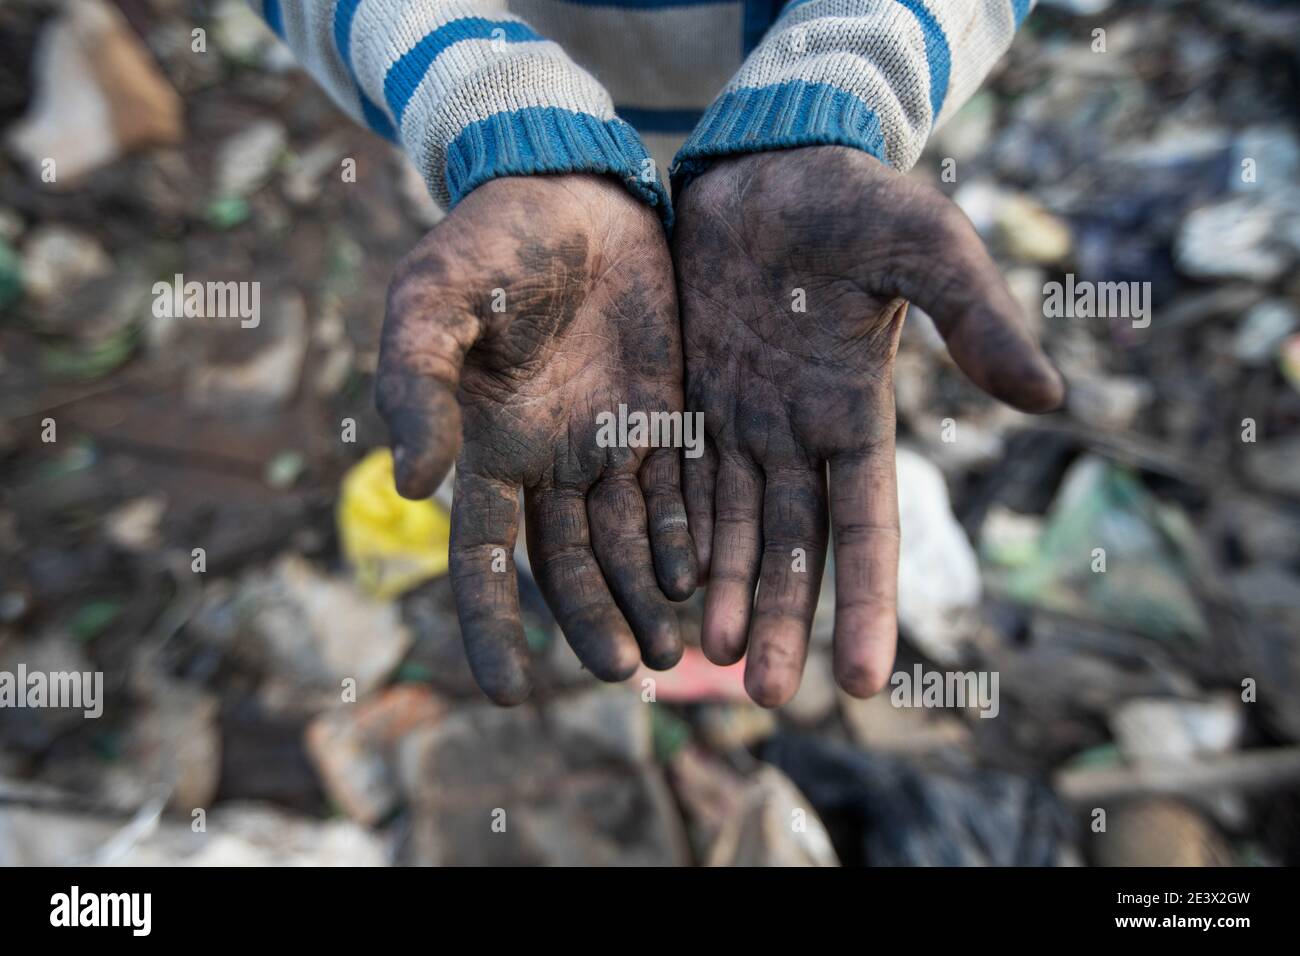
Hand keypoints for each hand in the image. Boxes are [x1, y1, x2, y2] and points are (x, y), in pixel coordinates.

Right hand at [376, 175, 694, 704]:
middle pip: (571, 566)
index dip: (492, 627)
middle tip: (629, 673)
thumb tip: (410, 483)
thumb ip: (415, 385)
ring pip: (630, 543)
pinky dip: (686, 538)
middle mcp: (548, 460)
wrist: (569, 188)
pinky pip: (678, 491)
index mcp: (487, 447)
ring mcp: (609, 440)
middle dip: (596, 623)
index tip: (508, 694)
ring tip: (675, 654)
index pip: (484, 559)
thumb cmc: (487, 241)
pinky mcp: (664, 413)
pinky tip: (701, 578)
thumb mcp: (431, 302)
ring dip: (647, 599)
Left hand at [673, 146, 1062, 706]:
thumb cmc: (857, 198)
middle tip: (763, 694)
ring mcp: (738, 420)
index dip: (865, 600)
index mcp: (858, 414)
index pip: (866, 527)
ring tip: (704, 657)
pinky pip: (674, 475)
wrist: (769, 165)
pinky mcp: (685, 396)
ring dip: (720, 589)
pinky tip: (654, 581)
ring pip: (727, 525)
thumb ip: (977, 319)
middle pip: (790, 544)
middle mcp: (797, 435)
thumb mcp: (927, 248)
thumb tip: (1050, 397)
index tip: (864, 679)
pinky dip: (668, 528)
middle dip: (782, 617)